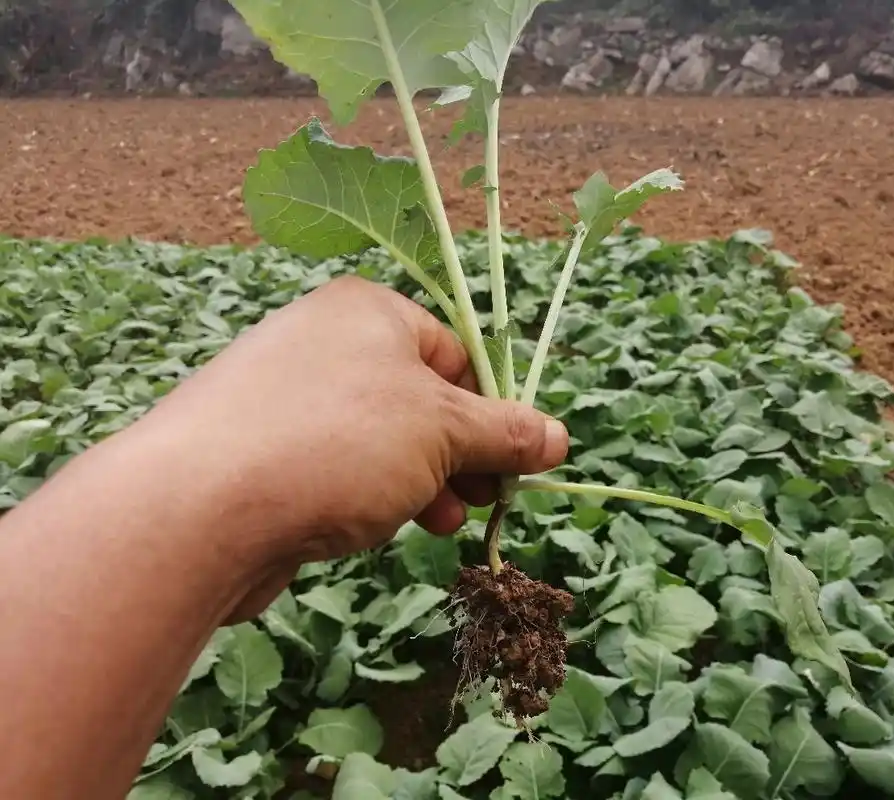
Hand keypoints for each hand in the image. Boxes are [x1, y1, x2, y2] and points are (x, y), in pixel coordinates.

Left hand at [134, 276, 568, 619]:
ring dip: (422, 482)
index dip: (494, 409)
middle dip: (461, 455)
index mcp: (368, 313)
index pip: (456, 353)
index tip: (518, 460)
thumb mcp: (443, 433)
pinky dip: (370, 493)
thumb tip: (557, 438)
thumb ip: (505, 433)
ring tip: (440, 522)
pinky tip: (378, 527)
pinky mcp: (260, 450)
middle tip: (487, 499)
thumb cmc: (335, 445)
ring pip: (380, 439)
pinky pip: (336, 465)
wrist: (196, 509)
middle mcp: (324, 343)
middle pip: (420, 399)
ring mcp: (286, 398)